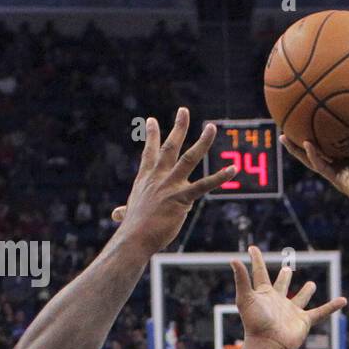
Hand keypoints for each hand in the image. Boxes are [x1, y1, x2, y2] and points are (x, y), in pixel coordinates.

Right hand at [110, 107, 237, 254]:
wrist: (134, 238)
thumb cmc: (133, 229)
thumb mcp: (128, 213)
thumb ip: (124, 211)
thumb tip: (116, 214)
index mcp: (146, 179)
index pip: (150, 152)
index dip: (152, 135)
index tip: (153, 120)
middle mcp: (159, 177)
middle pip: (170, 146)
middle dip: (178, 127)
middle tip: (184, 110)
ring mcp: (171, 186)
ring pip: (189, 158)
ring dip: (203, 142)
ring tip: (212, 127)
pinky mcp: (182, 199)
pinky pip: (205, 186)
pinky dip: (220, 177)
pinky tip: (232, 169)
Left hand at [230, 246, 346, 348]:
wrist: (268, 345)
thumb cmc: (254, 323)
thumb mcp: (246, 298)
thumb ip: (242, 279)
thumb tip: (233, 259)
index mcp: (263, 295)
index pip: (260, 273)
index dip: (256, 261)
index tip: (253, 248)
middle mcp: (278, 302)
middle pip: (281, 286)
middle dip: (285, 278)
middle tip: (287, 269)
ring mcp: (291, 312)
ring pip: (300, 299)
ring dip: (306, 292)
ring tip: (311, 284)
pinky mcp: (303, 321)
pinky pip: (320, 312)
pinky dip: (331, 307)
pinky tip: (343, 300)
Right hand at [281, 113, 348, 224]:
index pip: (338, 140)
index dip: (328, 129)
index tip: (319, 113)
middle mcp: (344, 163)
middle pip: (320, 148)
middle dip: (304, 136)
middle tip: (291, 122)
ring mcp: (340, 173)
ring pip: (314, 158)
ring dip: (298, 148)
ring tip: (284, 135)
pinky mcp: (339, 181)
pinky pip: (323, 167)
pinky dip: (314, 157)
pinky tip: (306, 145)